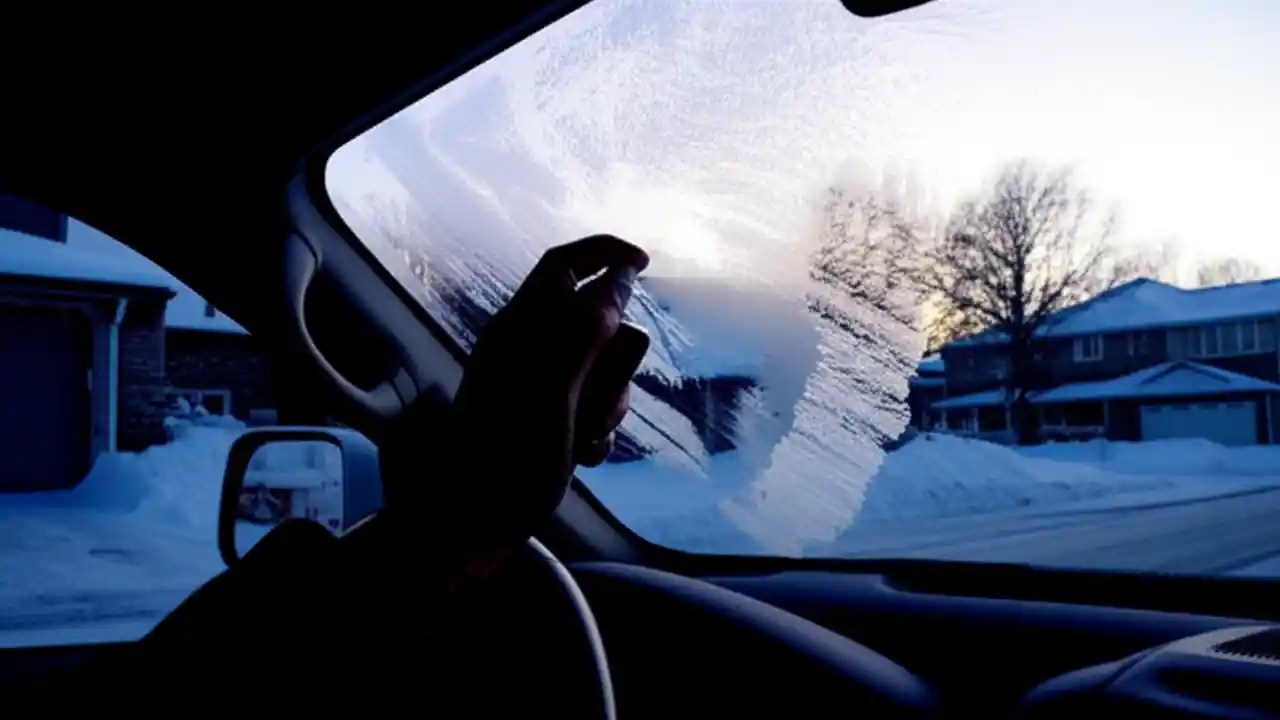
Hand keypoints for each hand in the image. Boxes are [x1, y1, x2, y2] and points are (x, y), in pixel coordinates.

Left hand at [442, 235, 649, 547]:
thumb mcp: (551, 388)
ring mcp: (540, 387)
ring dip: (608, 403)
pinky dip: (595, 432)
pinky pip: (594, 410)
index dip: (605, 253)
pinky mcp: (548, 421)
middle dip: (614, 362)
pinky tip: (581, 458)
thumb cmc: (505, 454)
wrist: (468, 524)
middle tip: (596, 398)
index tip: (646, 263)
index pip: (565, 265)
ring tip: (584, 438)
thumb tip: (620, 276)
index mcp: (521, 327)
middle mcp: (530, 349)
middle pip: (600, 327)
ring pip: (604, 374)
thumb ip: (585, 329)